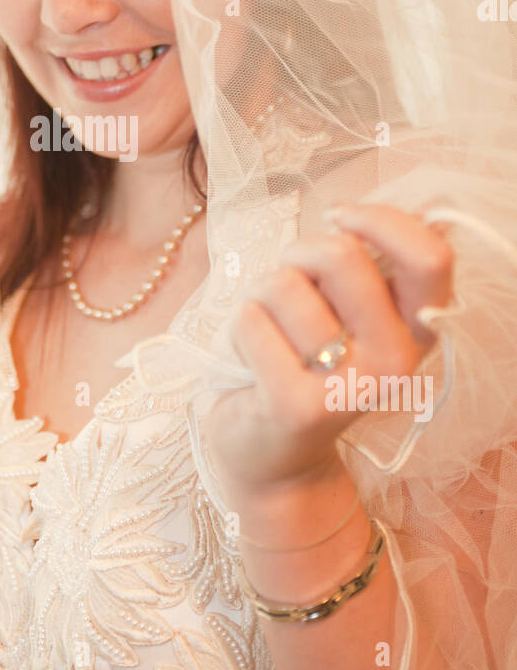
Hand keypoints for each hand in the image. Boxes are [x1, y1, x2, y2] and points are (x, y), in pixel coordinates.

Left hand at [205, 204, 453, 494]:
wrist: (276, 457)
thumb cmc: (308, 361)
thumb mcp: (352, 315)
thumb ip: (367, 266)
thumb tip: (366, 212)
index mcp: (418, 329)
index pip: (430, 257)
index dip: (380, 220)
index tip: (339, 219)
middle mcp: (396, 360)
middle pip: (342, 255)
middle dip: (298, 253)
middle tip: (290, 281)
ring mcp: (349, 386)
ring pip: (284, 284)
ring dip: (261, 296)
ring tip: (271, 332)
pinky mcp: (297, 405)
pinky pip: (249, 320)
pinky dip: (239, 327)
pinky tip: (253, 361)